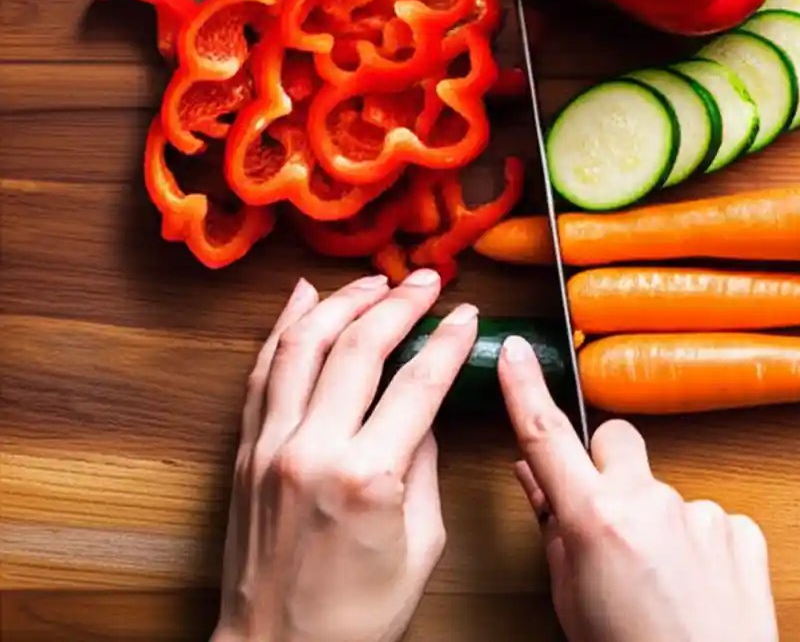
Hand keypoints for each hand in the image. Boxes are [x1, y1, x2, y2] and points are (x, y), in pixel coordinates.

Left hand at [214, 271, 478, 641]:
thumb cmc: (357, 616)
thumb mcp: (422, 546)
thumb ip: (425, 470)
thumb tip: (425, 418)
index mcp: (368, 477)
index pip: (418, 383)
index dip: (447, 340)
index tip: (468, 314)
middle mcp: (313, 450)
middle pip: (359, 347)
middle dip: (398, 302)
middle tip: (426, 280)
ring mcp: (270, 447)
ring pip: (302, 344)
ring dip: (340, 301)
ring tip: (373, 279)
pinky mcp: (244, 454)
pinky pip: (263, 373)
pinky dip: (282, 329)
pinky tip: (303, 300)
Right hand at [497, 336, 777, 641]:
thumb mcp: (570, 602)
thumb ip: (555, 532)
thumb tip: (538, 480)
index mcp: (596, 521)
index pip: (547, 438)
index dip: (524, 390)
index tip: (514, 352)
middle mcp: (652, 502)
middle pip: (616, 441)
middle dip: (606, 468)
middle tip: (604, 520)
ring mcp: (702, 512)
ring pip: (663, 490)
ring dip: (655, 519)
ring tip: (657, 582)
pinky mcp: (741, 529)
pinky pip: (707, 519)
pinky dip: (697, 545)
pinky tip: (695, 589)